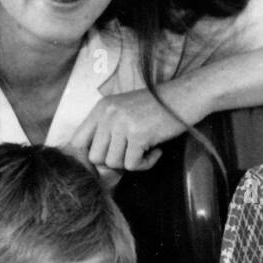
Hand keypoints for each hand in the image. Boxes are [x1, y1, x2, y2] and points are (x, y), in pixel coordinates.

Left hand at [67, 90, 192, 173]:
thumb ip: (106, 129)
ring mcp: (122, 123)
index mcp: (101, 108)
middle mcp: (108, 114)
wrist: (185, 97)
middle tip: (130, 155)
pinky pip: (132, 165)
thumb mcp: (124, 111)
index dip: (88, 155)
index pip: (77, 141)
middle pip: (94, 157)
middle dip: (112, 162)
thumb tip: (93, 161)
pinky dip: (145, 164)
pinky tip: (156, 151)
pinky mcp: (138, 134)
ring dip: (131, 163)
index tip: (106, 158)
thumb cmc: (157, 108)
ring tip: (145, 151)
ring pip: (113, 163)